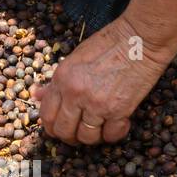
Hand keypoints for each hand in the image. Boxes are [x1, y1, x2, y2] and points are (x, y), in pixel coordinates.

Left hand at [30, 14, 173, 145]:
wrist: (140, 39)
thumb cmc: (109, 44)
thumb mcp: (75, 58)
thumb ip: (56, 81)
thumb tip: (36, 94)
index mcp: (62, 79)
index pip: (46, 115)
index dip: (52, 127)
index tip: (60, 128)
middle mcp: (75, 93)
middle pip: (64, 131)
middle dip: (70, 137)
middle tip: (80, 133)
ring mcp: (97, 103)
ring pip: (87, 137)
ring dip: (94, 137)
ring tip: (101, 128)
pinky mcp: (119, 110)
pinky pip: (112, 135)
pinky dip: (115, 134)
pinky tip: (120, 124)